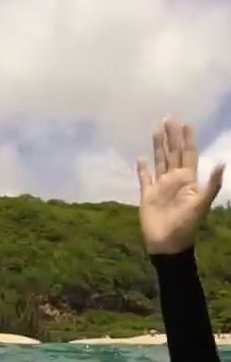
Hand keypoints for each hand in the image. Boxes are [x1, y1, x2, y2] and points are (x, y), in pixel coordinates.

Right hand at [137, 117, 224, 254]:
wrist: (168, 243)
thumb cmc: (187, 225)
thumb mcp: (202, 204)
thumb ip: (212, 184)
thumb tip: (221, 163)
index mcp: (188, 179)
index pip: (188, 154)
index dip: (187, 139)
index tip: (186, 123)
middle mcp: (175, 179)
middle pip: (173, 153)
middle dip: (171, 136)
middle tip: (168, 118)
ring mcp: (160, 186)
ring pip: (159, 161)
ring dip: (157, 146)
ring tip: (155, 130)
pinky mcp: (147, 195)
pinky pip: (144, 178)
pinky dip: (142, 169)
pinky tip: (139, 158)